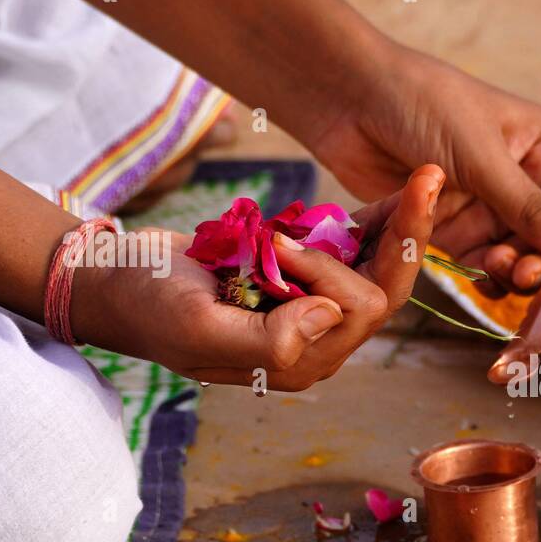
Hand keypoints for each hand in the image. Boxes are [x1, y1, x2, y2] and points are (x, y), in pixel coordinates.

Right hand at [74, 165, 444, 390]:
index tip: (274, 244)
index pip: (357, 311)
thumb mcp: (197, 327)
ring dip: (399, 227)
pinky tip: (401, 192)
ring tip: (424, 179)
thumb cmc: (148, 304)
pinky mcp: (310, 279)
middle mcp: (320, 341)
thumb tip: (332, 315)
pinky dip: (380, 222)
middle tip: (416, 182)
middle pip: (386, 292)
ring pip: (383, 269)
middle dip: (395, 239)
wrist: (116, 281)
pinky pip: (361, 252)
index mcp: (300, 362)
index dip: (329, 270)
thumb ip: (269, 338)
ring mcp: (318, 310)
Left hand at [313, 43, 540, 297]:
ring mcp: (491, 207)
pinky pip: (484, 264)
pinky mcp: (456, 227)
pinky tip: (481, 280)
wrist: (349, 99)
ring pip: (521, 258)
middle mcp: (527, 181)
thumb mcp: (482, 157)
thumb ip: (530, 208)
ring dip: (515, 273)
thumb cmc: (423, 106)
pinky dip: (488, 278)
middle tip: (523, 274)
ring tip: (497, 267)